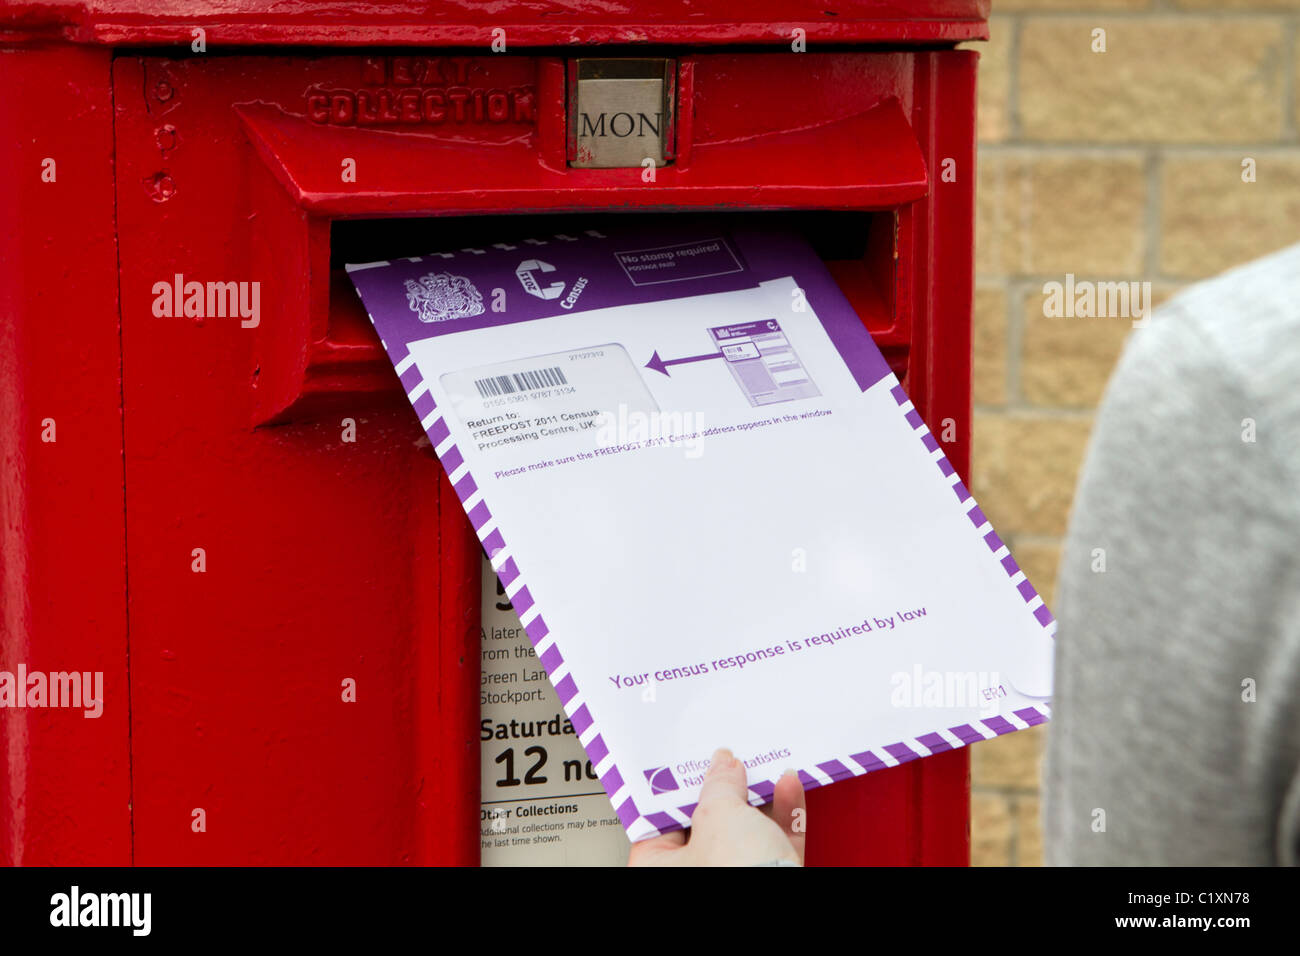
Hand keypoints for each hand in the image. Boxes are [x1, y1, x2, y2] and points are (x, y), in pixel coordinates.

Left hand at [627, 748, 805, 865]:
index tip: (693, 769)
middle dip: (726, 792)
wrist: (786, 907)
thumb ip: (719, 784)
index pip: (662, 823)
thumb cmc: (737, 872)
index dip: (679, 792)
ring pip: (745, 834)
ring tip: (766, 773)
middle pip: (707, 826)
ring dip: (761, 800)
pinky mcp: (769, 880)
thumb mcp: (719, 813)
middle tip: (732, 766)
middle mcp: (691, 878)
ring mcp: (731, 882)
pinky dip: (781, 818)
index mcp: (658, 868)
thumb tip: (724, 768)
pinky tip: (788, 790)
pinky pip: (773, 846)